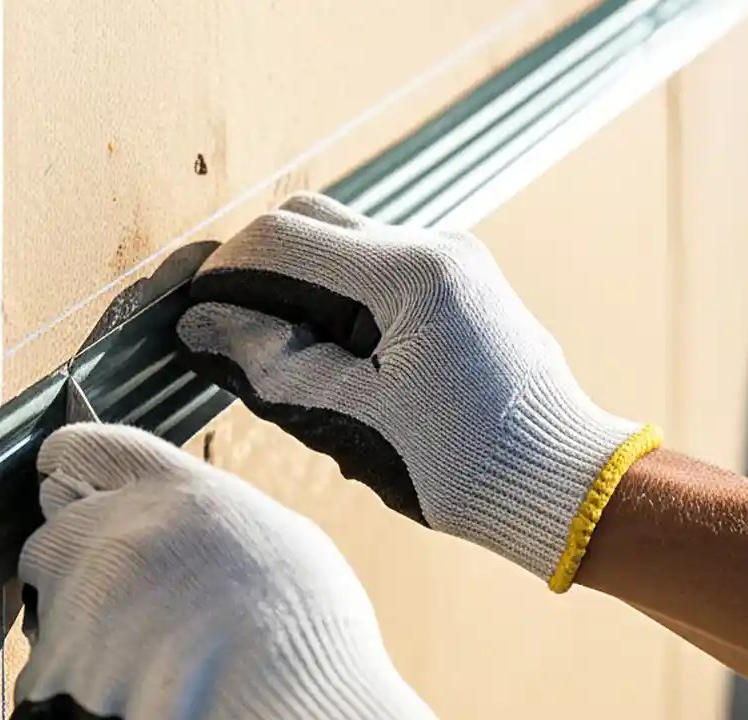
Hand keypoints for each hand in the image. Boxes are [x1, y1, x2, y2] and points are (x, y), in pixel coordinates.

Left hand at [15, 423, 432, 719]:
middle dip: (75, 555)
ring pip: (49, 601)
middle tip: (123, 590)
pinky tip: (131, 688)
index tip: (75, 484)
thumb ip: (208, 515)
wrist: (289, 716)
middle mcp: (110, 533)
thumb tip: (182, 517)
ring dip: (79, 621)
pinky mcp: (51, 668)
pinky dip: (76, 677)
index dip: (75, 468)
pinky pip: (46, 664)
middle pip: (55, 528)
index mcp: (169, 491)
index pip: (82, 446)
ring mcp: (74, 601)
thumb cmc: (306, 636)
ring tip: (143, 653)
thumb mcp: (278, 540)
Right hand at [176, 192, 660, 590]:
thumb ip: (264, 360)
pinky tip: (323, 349)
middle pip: (307, 221)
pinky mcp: (456, 280)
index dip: (222, 273)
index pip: (281, 239)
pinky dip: (330, 292)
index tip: (190, 316)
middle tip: (224, 328)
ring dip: (291, 280)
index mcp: (409, 275)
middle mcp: (433, 246)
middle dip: (253, 268)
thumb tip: (198, 323)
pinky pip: (371, 262)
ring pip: (338, 238)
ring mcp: (450, 258)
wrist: (558, 482)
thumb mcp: (345, 418)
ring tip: (276, 349)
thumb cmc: (460, 465)